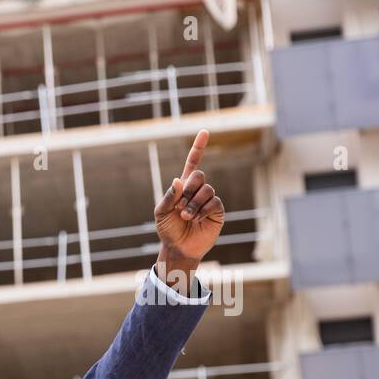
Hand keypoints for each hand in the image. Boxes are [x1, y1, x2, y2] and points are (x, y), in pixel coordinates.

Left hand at [154, 129, 224, 293]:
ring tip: (186, 216)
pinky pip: (214, 202)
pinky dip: (202, 210)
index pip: (193, 163)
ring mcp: (209, 200)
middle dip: (188, 189)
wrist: (179, 247)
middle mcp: (198, 191)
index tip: (204, 132)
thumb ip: (168, 196)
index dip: (198, 148)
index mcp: (183, 187)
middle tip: (180, 206)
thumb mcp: (161, 213)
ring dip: (193, 204)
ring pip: (206, 190)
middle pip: (199, 175)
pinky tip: (196, 219)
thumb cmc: (168, 230)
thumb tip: (178, 180)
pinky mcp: (217, 210)